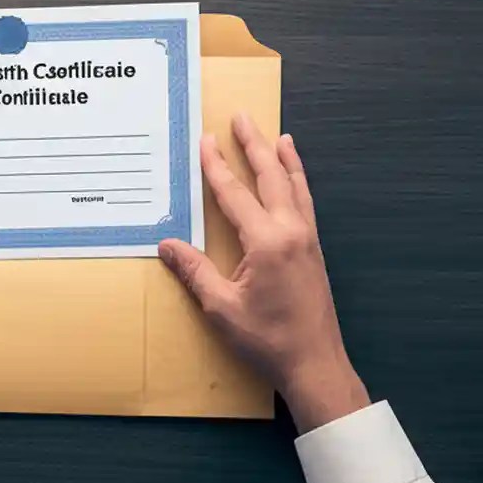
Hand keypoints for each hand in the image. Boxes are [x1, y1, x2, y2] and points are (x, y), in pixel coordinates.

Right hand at [159, 114, 368, 432]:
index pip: (235, 194)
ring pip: (295, 187)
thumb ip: (194, 271)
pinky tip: (295, 180)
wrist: (315, 363)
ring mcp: (307, 240)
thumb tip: (167, 245)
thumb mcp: (221, 308)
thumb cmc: (268, 339)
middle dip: (253, 146)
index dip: (217, 166)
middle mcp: (291, 232)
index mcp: (266, 242)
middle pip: (271, 177)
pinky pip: (305, 204)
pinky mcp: (314, 251)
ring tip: (277, 136)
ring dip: (283, 159)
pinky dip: (299, 183)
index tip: (207, 141)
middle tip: (242, 119)